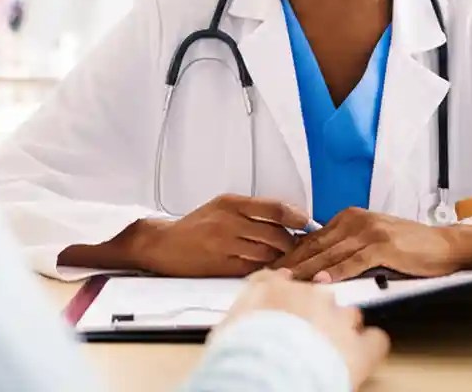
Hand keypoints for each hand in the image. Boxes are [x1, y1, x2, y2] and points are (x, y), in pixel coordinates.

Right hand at [130, 194, 311, 276]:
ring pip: (268, 253)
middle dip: (291, 242)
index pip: (274, 208)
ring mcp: (226, 245)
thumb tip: (287, 218)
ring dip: (281, 258)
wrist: (165, 245)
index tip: (306, 222)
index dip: (295, 217)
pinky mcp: (222, 266)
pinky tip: (270, 268)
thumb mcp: (222, 207)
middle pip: (275, 234)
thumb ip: (251, 210)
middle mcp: (229, 222)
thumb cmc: (196, 226)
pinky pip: (255, 268)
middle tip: (298, 245)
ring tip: (285, 258)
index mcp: (231, 203)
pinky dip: (266, 269)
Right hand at [216, 269, 389, 388]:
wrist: (268, 375)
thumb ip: (241, 313)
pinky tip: (361, 356)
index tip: (286, 305)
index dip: (287, 296)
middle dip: (315, 314)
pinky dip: (369, 348)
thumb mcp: (227, 329)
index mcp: (275, 291)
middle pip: (319, 296)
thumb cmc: (242, 357)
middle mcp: (309, 297)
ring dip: (342, 330)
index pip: (281, 280)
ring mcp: (338, 318)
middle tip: (305, 338)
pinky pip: (375, 340)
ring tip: (332, 351)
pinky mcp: (360, 347)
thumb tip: (241, 319)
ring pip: (348, 314)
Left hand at [273, 208, 468, 281]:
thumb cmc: (409, 248)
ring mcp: (369, 232)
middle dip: (290, 263)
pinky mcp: (383, 246)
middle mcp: (356, 220)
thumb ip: (345, 248)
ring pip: (330, 254)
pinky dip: (336, 272)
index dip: (290, 255)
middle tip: (267, 279)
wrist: (443, 245)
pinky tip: (321, 282)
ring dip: (306, 270)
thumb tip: (316, 265)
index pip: (311, 238)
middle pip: (315, 245)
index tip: (271, 270)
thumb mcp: (371, 241)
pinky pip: (354, 261)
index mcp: (349, 218)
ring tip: (285, 283)